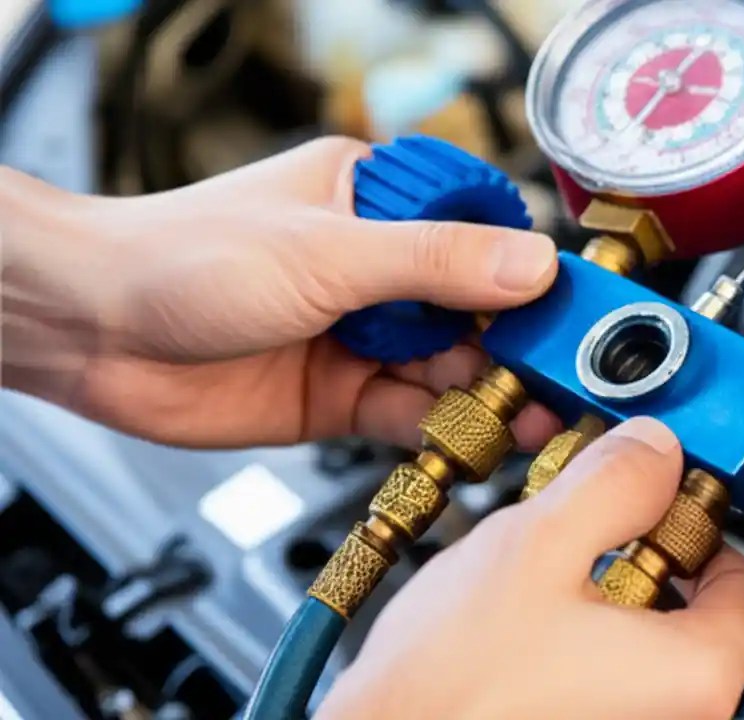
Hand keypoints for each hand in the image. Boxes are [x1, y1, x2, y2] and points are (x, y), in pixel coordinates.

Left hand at [0, 137, 559, 449]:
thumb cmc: (179, 259)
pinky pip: (409, 412)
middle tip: (569, 376)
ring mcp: (358, 334)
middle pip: (474, 308)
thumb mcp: (328, 251)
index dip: (531, 273)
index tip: (578, 308)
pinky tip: (478, 436)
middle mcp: (374, 268)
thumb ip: (434, 263)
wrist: (89, 333)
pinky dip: (444, 427)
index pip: (479, 232)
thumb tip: (530, 265)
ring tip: (537, 415)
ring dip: (490, 392)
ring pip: (448, 366)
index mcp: (375, 202)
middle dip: (519, 344)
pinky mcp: (339, 395)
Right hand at [318, 417, 743, 719]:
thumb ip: (613, 483)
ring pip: (644, 647)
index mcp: (697, 675)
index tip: (658, 499)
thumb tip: (654, 450)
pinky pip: (608, 683)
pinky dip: (578, 644)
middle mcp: (682, 719)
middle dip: (642, 557)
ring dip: (601, 597)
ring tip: (538, 576)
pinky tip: (522, 624)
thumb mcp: (535, 546)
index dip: (702, 525)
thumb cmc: (446, 695)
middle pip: (697, 613)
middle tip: (585, 528)